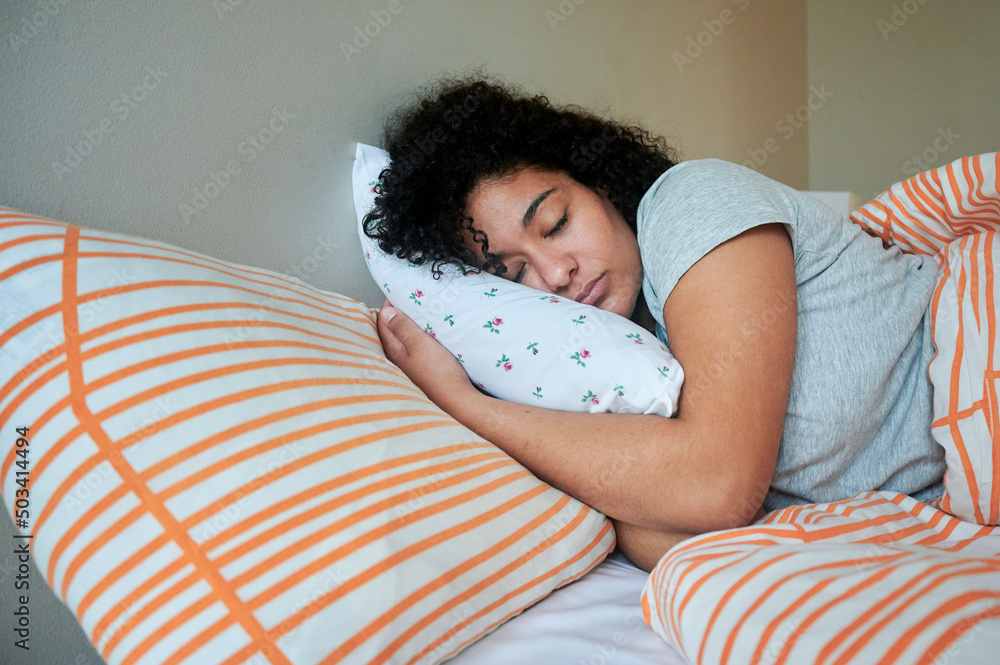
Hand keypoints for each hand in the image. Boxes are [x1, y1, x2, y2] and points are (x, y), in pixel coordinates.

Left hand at [376, 300, 478, 416]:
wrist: (456, 397)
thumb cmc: (438, 371)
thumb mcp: (420, 343)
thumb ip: (402, 327)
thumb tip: (386, 311)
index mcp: (393, 350)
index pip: (382, 321)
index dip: (389, 305)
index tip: (399, 292)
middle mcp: (397, 357)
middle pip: (390, 329)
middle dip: (396, 313)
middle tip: (408, 299)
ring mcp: (409, 363)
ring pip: (402, 338)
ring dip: (407, 324)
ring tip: (418, 312)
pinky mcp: (421, 367)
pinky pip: (414, 346)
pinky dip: (417, 335)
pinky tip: (426, 332)